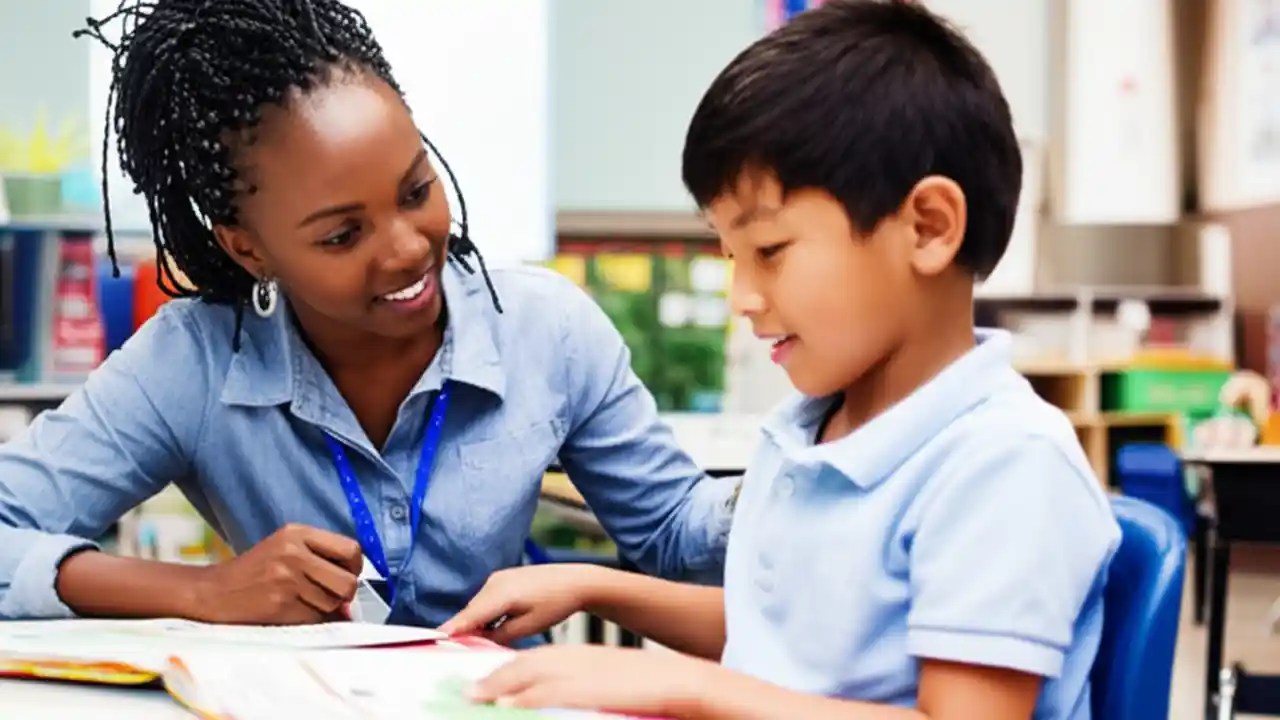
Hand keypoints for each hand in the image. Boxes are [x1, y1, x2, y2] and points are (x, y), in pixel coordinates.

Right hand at [192, 523, 360, 624]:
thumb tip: (353, 594)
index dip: (354, 567)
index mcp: (297, 533)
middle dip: (344, 594)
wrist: (213, 592)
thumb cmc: (254, 572)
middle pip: (347, 581)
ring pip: (333, 603)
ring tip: (302, 602)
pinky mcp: (280, 604)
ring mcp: (287, 579)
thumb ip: (321, 560)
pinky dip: (310, 620)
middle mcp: (293, 552)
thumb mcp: (286, 549)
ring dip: (324, 609)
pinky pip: (315, 618)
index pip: (351, 549)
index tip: (346, 575)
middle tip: (329, 596)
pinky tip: (291, 612)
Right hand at [439, 564, 607, 643]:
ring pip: (479, 605)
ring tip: (489, 635)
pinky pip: (487, 598)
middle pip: (471, 611)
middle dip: (467, 628)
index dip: (453, 628)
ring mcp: (499, 577)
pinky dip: (488, 611)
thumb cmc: (557, 602)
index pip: (469, 615)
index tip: (438, 637)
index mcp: (501, 593)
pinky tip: (500, 621)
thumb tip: (480, 640)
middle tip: (466, 647)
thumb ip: (500, 635)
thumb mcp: (528, 627)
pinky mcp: (504, 577)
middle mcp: (495, 581)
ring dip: (479, 620)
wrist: (576, 581)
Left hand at [468, 645, 714, 716]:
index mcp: (581, 657)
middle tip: (471, 690)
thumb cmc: (647, 688)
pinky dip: (524, 696)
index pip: (537, 660)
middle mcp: (577, 659)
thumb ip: (583, 688)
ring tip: (477, 696)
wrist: (679, 681)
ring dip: (501, 685)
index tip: (488, 684)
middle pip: (527, 664)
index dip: (509, 671)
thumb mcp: (609, 683)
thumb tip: (558, 702)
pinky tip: (506, 704)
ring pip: (531, 674)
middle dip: (497, 677)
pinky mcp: (587, 687)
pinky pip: (548, 692)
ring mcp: (581, 672)